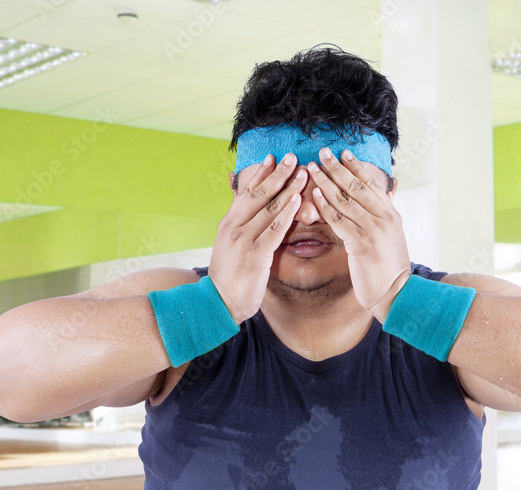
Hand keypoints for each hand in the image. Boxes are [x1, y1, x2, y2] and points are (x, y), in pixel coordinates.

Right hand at [208, 154, 306, 323]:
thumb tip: (247, 212)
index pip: (245, 192)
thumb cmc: (228, 276)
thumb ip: (240, 226)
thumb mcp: (229, 245)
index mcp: (228, 223)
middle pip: (258, 194)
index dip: (260, 173)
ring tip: (303, 173)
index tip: (273, 157)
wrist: (218, 302)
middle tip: (293, 157)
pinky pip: (274, 230)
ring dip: (288, 189)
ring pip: (269, 208)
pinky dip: (287, 213)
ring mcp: (244, 240)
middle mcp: (234, 227)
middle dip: (277, 174)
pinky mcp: (255, 255)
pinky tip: (298, 201)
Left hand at [307, 147, 410, 321]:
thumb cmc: (391, 267)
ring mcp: (373, 231)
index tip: (343, 152)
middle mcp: (384, 218)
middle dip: (338, 168)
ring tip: (312, 168)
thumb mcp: (394, 234)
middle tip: (322, 152)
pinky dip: (326, 206)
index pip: (372, 184)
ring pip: (346, 201)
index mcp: (391, 214)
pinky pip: (339, 221)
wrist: (397, 293)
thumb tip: (391, 189)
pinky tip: (314, 195)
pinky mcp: (361, 245)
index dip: (356, 167)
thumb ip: (389, 210)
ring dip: (327, 182)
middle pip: (357, 187)